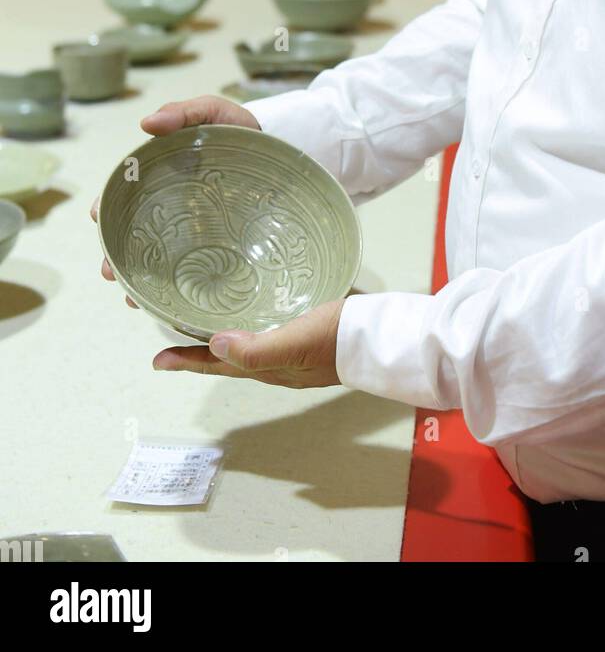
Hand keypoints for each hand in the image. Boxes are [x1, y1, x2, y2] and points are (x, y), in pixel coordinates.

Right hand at [92, 95, 261, 300]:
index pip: (124, 195)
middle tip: (109, 272)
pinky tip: (167, 308)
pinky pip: (192, 272)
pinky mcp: (218, 247)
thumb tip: (146, 123)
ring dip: (138, 280)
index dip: (106, 208)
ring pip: (157, 259)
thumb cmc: (241, 129)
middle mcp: (173, 208)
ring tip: (131, 297)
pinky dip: (174, 290)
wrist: (284, 148)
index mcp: (163, 177)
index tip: (96, 216)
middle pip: (133, 234)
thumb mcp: (211, 112)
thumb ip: (183, 113)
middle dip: (115, 255)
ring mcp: (194, 230)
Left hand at [151, 299, 345, 387]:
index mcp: (266, 367)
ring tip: (204, 322)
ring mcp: (292, 347)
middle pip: (227, 358)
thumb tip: (214, 344)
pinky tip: (254, 305)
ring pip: (247, 343)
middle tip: (172, 335)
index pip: (217, 366)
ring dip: (223, 336)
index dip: (186, 362)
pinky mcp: (308, 329)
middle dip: (199, 349)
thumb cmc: (335, 340)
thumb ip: (256, 349)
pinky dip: (252, 321)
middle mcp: (275, 361)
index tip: (156, 361)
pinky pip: (268, 328)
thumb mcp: (293, 344)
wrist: (379, 336)